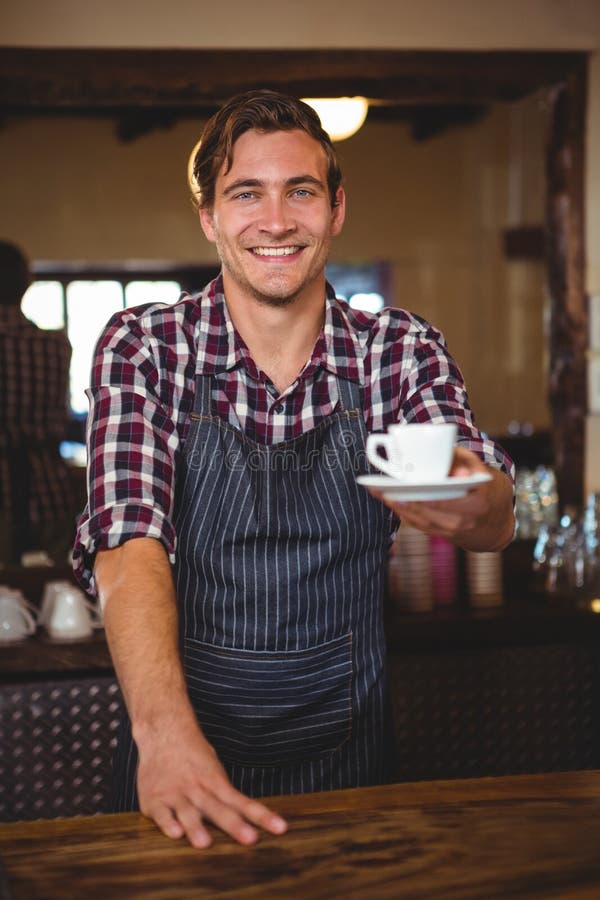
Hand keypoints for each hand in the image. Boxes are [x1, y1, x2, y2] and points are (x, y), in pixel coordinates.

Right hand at [135, 716, 287, 848]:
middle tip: (250, 839)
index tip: (280, 828)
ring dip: (197, 827)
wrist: (163, 731)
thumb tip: (246, 816)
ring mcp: (176, 794)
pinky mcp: (154, 799)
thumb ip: (223, 793)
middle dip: (235, 825)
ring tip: (204, 843)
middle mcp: (198, 789)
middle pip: (219, 809)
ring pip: (189, 812)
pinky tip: (174, 832)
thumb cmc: (192, 754)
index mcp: (215, 782)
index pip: (242, 801)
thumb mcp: (213, 768)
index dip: (261, 815)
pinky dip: (167, 822)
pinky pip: (161, 813)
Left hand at [367, 446, 514, 550]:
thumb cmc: (483, 487)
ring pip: (422, 520)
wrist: (494, 520)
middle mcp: (465, 520)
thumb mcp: (480, 469)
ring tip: (382, 494)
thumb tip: (445, 454)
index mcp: (477, 502)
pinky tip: (390, 502)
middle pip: (430, 512)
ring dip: (400, 508)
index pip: (449, 500)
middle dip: (407, 502)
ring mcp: (453, 531)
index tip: (409, 490)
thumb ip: (463, 459)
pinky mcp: (443, 535)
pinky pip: (421, 525)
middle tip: (387, 490)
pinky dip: (404, 514)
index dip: (427, 498)